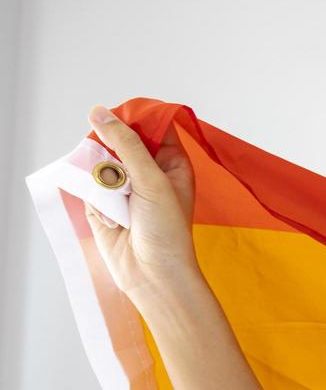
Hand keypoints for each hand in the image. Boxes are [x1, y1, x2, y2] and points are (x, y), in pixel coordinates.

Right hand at [83, 106, 200, 300]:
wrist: (153, 275)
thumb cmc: (166, 231)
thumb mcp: (152, 180)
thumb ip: (127, 145)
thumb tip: (101, 114)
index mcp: (172, 162)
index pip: (152, 127)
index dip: (134, 119)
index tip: (116, 117)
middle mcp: (149, 172)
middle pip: (120, 141)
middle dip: (112, 150)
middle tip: (118, 169)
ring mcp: (126, 188)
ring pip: (101, 162)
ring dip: (104, 177)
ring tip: (117, 197)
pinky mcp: (104, 204)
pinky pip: (89, 185)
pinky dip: (95, 196)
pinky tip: (110, 214)